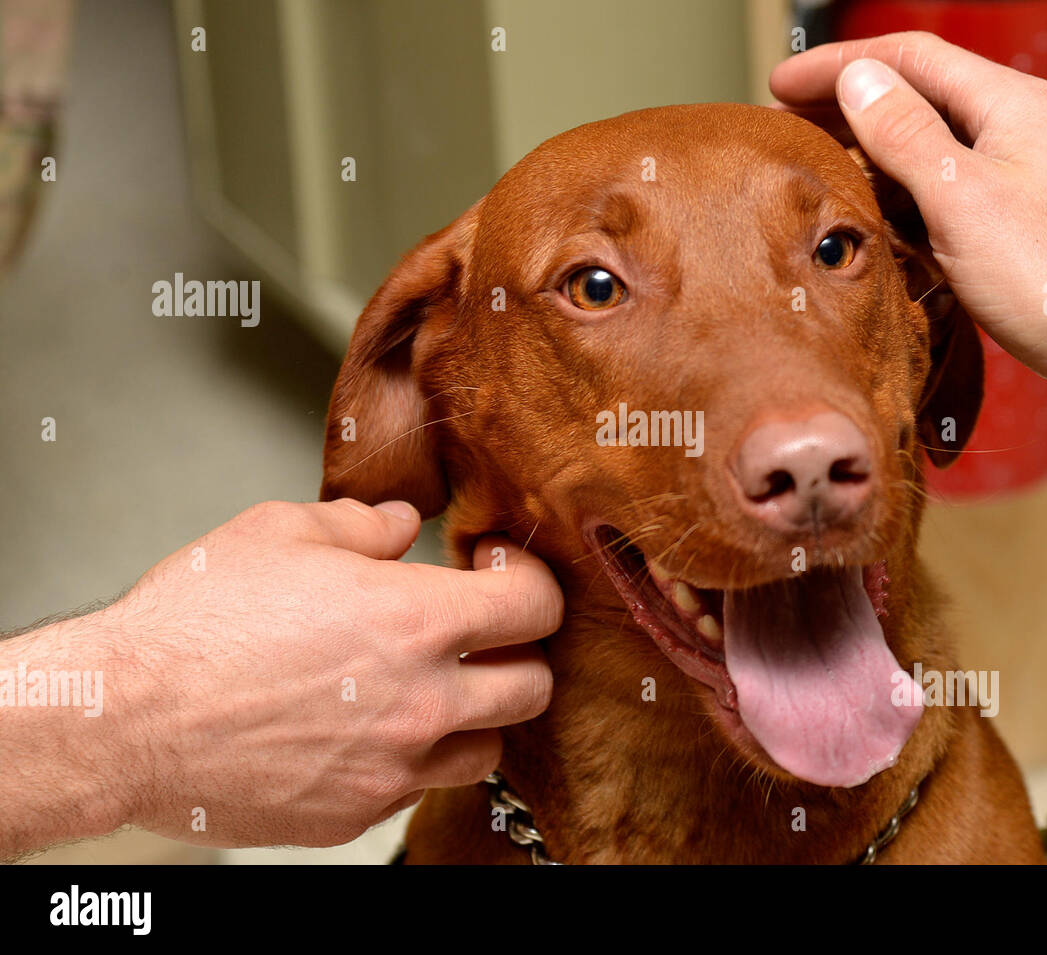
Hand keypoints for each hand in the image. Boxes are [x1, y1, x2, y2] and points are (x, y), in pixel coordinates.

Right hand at [0, 499, 560, 854]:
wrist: (123, 719)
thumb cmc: (192, 626)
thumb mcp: (280, 533)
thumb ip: (362, 525)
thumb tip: (402, 524)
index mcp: (413, 622)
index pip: (534, 607)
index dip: (529, 581)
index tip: (501, 573)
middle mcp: (419, 702)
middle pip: (534, 687)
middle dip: (518, 653)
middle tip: (482, 634)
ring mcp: (391, 766)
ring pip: (487, 748)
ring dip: (473, 715)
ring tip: (430, 687)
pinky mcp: (356, 813)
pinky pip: (418, 788)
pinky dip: (412, 758)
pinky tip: (370, 728)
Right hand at [770, 32, 1046, 436]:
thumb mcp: (962, 200)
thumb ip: (906, 135)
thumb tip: (859, 79)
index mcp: (1012, 105)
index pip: (910, 57)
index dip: (839, 65)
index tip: (781, 81)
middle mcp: (1024, 128)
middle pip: (922, 93)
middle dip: (851, 102)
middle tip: (789, 121)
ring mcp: (1028, 175)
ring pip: (936, 143)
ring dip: (875, 147)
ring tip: (822, 163)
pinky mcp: (1028, 222)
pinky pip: (953, 187)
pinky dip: (906, 190)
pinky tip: (878, 213)